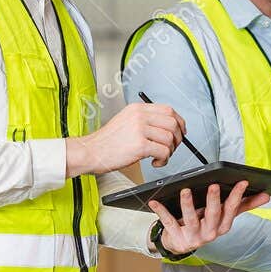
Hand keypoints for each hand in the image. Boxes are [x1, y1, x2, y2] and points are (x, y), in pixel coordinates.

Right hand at [66, 102, 183, 175]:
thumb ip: (145, 121)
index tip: (180, 133)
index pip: (169, 110)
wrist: (90, 152)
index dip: (179, 123)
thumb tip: (169, 128)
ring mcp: (139, 129)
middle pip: (173, 123)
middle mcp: (139, 116)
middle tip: (170, 149)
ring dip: (169, 151)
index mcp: (137, 109)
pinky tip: (155, 162)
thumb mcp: (126, 122)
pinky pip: (163, 151)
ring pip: (169, 138)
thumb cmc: (107, 142)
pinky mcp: (139, 145)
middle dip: (177, 139)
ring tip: (158, 157)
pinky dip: (164, 160)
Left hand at [150, 181, 269, 255]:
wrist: (180, 243)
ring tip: (185, 190)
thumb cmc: (204, 225)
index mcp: (222, 226)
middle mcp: (210, 233)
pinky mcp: (177, 238)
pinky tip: (155, 201)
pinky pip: (169, 223)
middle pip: (213, 215)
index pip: (232, 210)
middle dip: (214, 200)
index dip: (237, 197)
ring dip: (188, 205)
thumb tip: (266, 196)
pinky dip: (161, 212)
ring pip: (192, 219)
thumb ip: (244, 205)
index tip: (242, 182)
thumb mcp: (224, 217)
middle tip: (214, 186)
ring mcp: (194, 237)